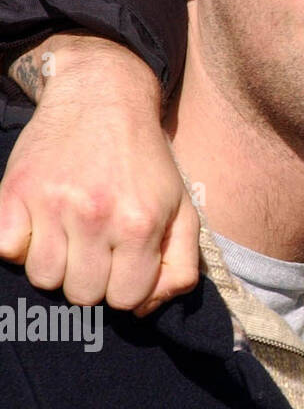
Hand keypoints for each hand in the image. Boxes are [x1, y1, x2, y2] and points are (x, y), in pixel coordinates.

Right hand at [0, 33, 198, 313]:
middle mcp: (96, 216)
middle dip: (91, 278)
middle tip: (96, 247)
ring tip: (70, 234)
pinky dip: (20, 245)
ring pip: (43, 278)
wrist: (103, 100)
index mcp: (141, 224)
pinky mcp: (15, 192)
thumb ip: (180, 266)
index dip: (125, 287)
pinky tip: (41, 223)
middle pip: (81, 294)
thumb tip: (147, 309)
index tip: (123, 264)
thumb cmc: (146, 162)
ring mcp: (52, 204)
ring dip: (56, 264)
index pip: (126, 300)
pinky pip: (7, 251)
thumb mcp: (182, 209)